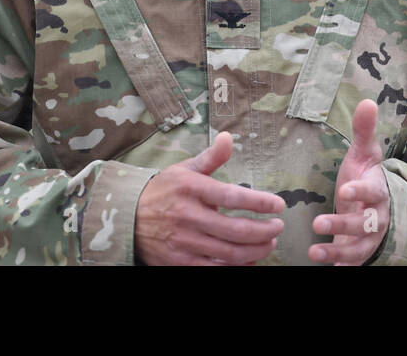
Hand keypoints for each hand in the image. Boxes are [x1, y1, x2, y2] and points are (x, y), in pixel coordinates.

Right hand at [133, 131, 285, 265]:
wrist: (127, 218)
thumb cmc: (163, 191)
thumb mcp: (184, 170)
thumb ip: (211, 157)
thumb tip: (228, 137)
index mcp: (190, 188)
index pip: (232, 195)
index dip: (259, 202)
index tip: (279, 204)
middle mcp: (187, 215)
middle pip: (235, 229)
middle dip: (263, 231)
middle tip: (278, 227)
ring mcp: (183, 241)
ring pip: (228, 252)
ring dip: (255, 250)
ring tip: (268, 244)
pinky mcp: (179, 262)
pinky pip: (214, 268)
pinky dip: (236, 266)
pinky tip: (249, 259)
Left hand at [310, 99, 389, 264]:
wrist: (377, 206)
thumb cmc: (366, 176)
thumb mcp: (365, 153)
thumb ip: (364, 130)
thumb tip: (367, 100)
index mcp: (378, 190)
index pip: (373, 191)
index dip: (360, 191)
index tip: (344, 190)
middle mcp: (377, 216)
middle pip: (365, 223)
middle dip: (342, 224)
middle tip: (318, 222)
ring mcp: (370, 237)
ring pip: (358, 247)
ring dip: (337, 251)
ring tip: (314, 251)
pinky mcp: (359, 250)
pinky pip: (353, 261)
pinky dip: (341, 265)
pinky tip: (326, 266)